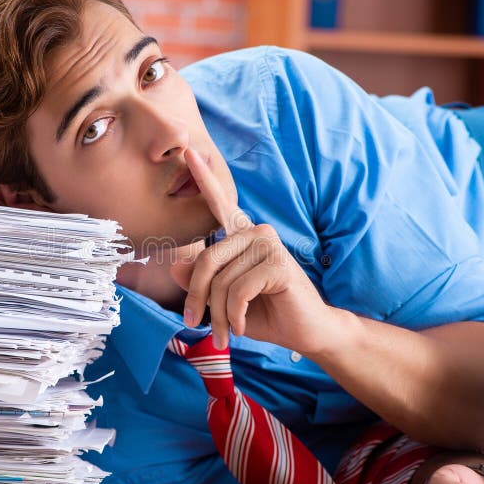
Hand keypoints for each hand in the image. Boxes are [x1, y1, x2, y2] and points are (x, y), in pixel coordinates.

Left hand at [169, 147, 338, 353]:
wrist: (306, 332)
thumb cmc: (265, 314)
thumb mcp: (224, 300)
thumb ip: (201, 283)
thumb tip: (177, 268)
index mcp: (243, 236)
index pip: (220, 205)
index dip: (204, 179)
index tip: (189, 151)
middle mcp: (257, 232)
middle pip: (206, 262)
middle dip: (198, 300)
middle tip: (199, 326)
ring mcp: (270, 244)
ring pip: (221, 282)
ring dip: (219, 316)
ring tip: (228, 332)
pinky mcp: (279, 263)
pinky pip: (238, 291)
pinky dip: (234, 316)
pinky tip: (243, 325)